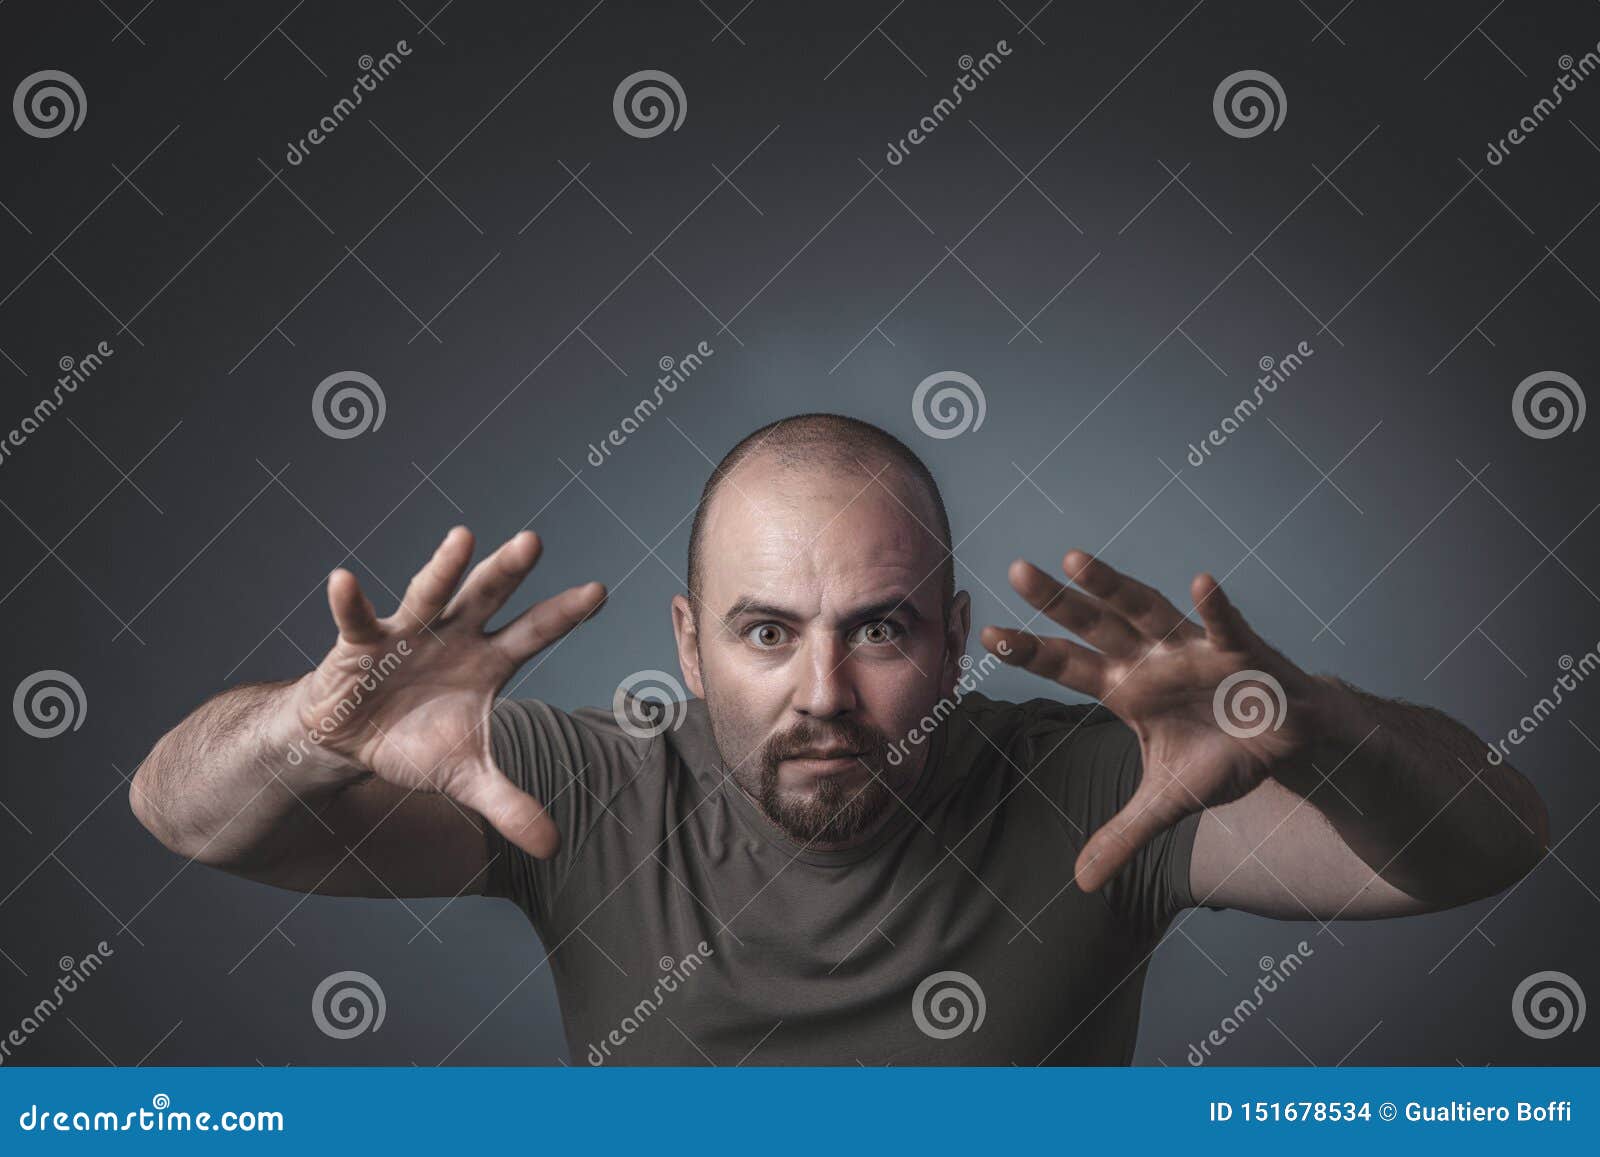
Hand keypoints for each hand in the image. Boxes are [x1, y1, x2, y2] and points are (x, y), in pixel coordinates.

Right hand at [282, 526, 605, 859]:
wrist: (353, 741)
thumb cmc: (418, 742)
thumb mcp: (467, 777)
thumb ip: (510, 804)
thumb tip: (554, 847)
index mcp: (488, 661)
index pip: (535, 632)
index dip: (564, 613)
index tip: (600, 591)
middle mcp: (453, 636)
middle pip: (487, 597)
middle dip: (508, 570)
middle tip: (534, 541)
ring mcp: (408, 633)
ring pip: (429, 595)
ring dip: (443, 568)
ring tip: (463, 538)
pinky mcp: (359, 645)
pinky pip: (356, 621)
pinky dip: (350, 603)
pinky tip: (342, 581)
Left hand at [980, 550, 1330, 892]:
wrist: (1288, 745)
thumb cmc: (1221, 756)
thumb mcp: (1167, 803)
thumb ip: (1123, 835)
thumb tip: (1083, 883)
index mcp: (1125, 688)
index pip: (1068, 666)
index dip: (1031, 651)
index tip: (987, 635)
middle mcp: (1150, 659)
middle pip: (1095, 625)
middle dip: (1058, 601)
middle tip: (1018, 569)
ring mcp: (1192, 649)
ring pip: (1145, 610)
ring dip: (1113, 586)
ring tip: (1074, 560)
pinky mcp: (1241, 652)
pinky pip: (1226, 627)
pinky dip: (1215, 608)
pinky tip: (1202, 582)